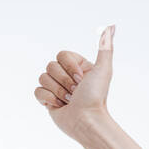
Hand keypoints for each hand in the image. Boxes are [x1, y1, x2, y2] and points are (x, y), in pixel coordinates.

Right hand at [34, 24, 114, 139]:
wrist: (87, 122)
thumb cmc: (96, 97)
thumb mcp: (103, 69)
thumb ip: (106, 47)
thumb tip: (111, 27)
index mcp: (78, 66)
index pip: (61, 54)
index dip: (69, 67)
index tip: (82, 80)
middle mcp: (67, 75)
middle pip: (50, 66)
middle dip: (64, 81)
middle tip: (76, 93)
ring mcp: (56, 87)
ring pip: (43, 78)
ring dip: (58, 91)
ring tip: (70, 101)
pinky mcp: (48, 99)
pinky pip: (37, 91)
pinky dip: (48, 99)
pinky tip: (60, 106)